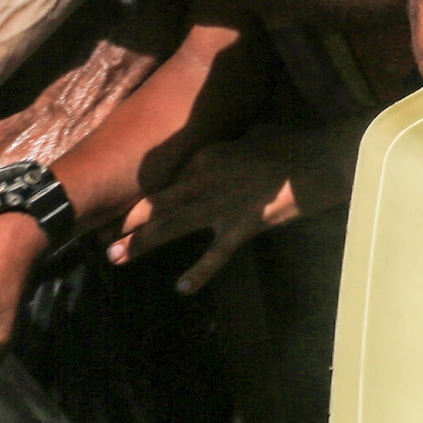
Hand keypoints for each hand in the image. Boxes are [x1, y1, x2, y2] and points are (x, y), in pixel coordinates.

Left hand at [107, 122, 358, 292]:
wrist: (322, 159)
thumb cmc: (295, 144)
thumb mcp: (259, 135)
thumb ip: (238, 145)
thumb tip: (239, 144)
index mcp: (208, 155)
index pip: (167, 178)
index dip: (143, 196)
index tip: (121, 210)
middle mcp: (206, 178)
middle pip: (158, 202)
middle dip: (127, 222)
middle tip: (100, 239)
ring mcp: (222, 203)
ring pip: (172, 225)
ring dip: (142, 242)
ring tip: (115, 258)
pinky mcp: (243, 225)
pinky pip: (216, 253)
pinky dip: (198, 272)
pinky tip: (182, 288)